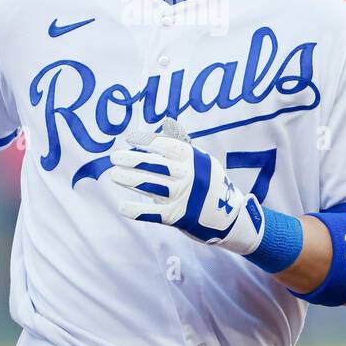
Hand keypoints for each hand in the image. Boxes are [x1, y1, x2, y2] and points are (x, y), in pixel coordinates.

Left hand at [109, 118, 265, 254]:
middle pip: (154, 165)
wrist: (232, 217)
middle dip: (132, 160)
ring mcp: (183, 196)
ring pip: (150, 185)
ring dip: (129, 179)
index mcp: (194, 160)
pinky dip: (137, 210)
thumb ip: (184, 149)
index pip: (165, 147)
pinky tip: (122, 206)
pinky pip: (153, 213)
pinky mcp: (178, 217)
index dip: (145, 142)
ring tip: (113, 174)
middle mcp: (188, 176)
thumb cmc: (211, 185)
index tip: (128, 139)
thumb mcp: (204, 163)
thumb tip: (163, 128)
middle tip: (114, 157)